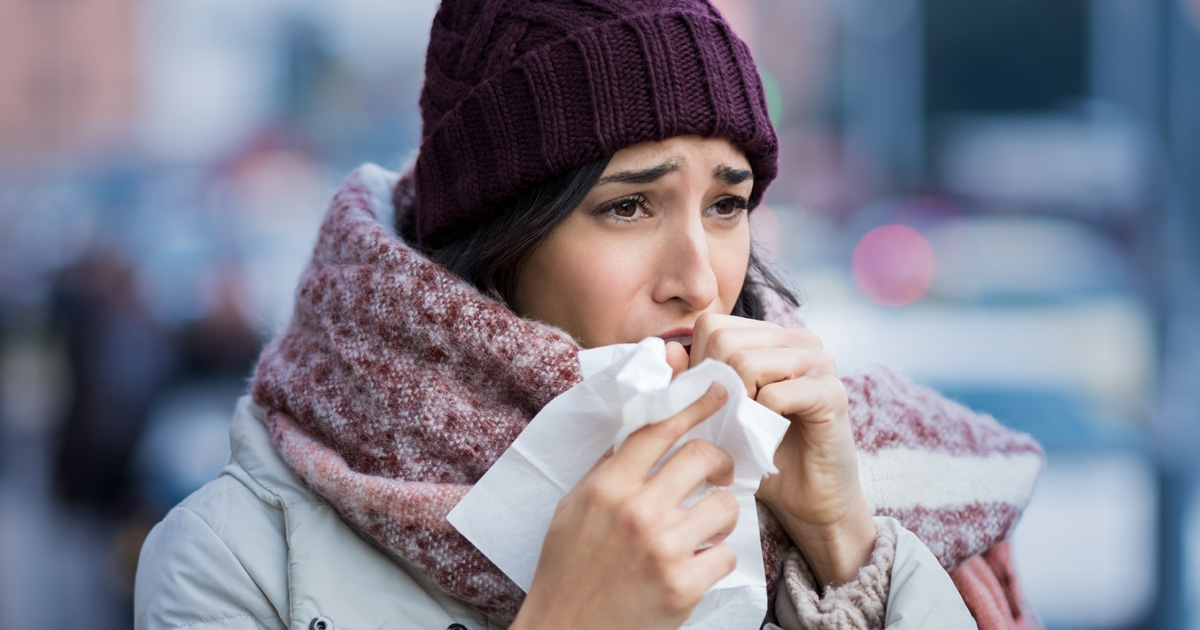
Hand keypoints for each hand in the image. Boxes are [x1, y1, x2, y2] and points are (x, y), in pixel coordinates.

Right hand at [512, 384, 739, 629]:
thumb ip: (609, 469)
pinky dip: (716, 559)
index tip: (717, 392)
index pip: (658, 429)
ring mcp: (663, 548)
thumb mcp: (574, 508)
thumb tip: (643, 429)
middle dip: (720, 463)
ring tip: (704, 529)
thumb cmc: (567, 568)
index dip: (693, 404)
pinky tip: (696, 564)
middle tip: (718, 475)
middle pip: (702, 457)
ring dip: (719, 516)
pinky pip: (726, 555)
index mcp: (607, 487)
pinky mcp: (684, 586)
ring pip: (724, 506)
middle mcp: (637, 511)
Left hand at [678, 313, 875, 587]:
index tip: (713, 402)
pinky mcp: (832, 391)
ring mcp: (819, 361)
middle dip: (716, 388)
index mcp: (770, 335)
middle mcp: (798, 338)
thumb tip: (668, 349)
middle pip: (725, 342)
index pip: (713, 325)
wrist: (808, 498)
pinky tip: (770, 435)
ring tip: (749, 427)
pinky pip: (775, 394)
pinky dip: (761, 421)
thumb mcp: (714, 413)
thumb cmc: (758, 452)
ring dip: (737, 406)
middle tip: (732, 420)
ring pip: (746, 363)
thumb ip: (690, 380)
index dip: (700, 366)